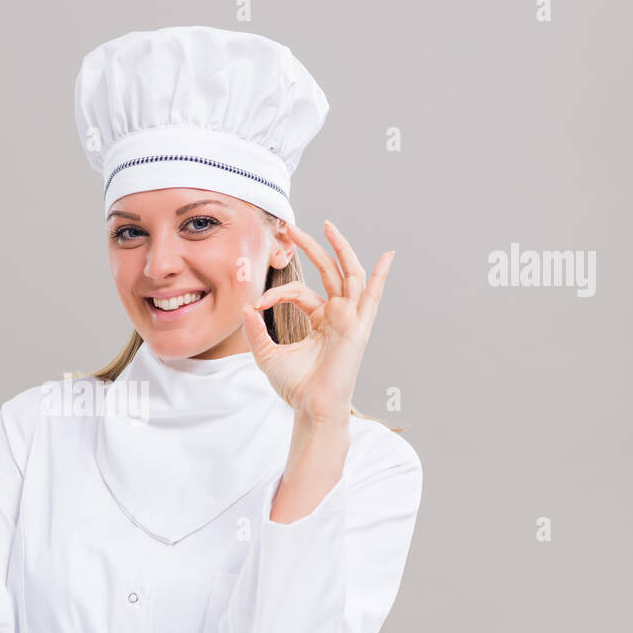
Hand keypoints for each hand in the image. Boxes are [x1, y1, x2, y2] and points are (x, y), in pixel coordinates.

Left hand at [241, 220, 393, 421]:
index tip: (257, 303)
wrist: (310, 407)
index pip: (300, 292)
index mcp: (320, 320)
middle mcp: (338, 316)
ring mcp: (350, 319)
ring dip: (338, 249)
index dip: (277, 293)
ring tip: (325, 226)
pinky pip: (371, 297)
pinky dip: (380, 277)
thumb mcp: (267, 354)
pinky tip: (387, 257)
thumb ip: (256, 330)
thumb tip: (246, 307)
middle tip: (291, 228)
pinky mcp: (357, 327)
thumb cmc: (295, 385)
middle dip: (311, 248)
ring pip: (348, 275)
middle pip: (328, 272)